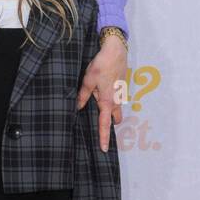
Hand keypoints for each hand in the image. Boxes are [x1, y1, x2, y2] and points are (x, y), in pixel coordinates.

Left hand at [77, 35, 126, 152]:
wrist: (116, 50)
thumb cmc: (102, 64)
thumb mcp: (88, 80)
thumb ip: (83, 96)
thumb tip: (77, 108)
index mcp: (108, 101)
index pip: (105, 124)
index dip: (104, 137)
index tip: (104, 149)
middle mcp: (117, 100)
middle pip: (115, 119)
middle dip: (109, 123)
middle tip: (99, 122)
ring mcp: (121, 94)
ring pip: (117, 109)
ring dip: (110, 110)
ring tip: (98, 104)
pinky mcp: (122, 87)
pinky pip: (117, 99)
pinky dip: (111, 100)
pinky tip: (103, 92)